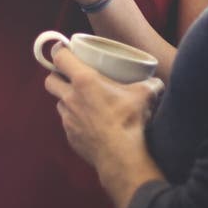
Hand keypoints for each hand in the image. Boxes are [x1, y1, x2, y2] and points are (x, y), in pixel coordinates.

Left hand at [44, 47, 164, 202]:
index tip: (65, 50)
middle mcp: (70, 97)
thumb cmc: (128, 120)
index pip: (59, 57)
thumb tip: (157, 82)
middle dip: (57, 76)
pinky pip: (67, 123)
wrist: (120, 157)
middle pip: (50, 80)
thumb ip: (150, 84)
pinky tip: (89, 124)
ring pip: (58, 102)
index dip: (60, 52)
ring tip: (83, 102)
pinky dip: (74, 120)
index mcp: (83, 80)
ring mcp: (67, 118)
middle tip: (70, 77)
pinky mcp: (69, 136)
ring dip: (67, 100)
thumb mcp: (143, 95)